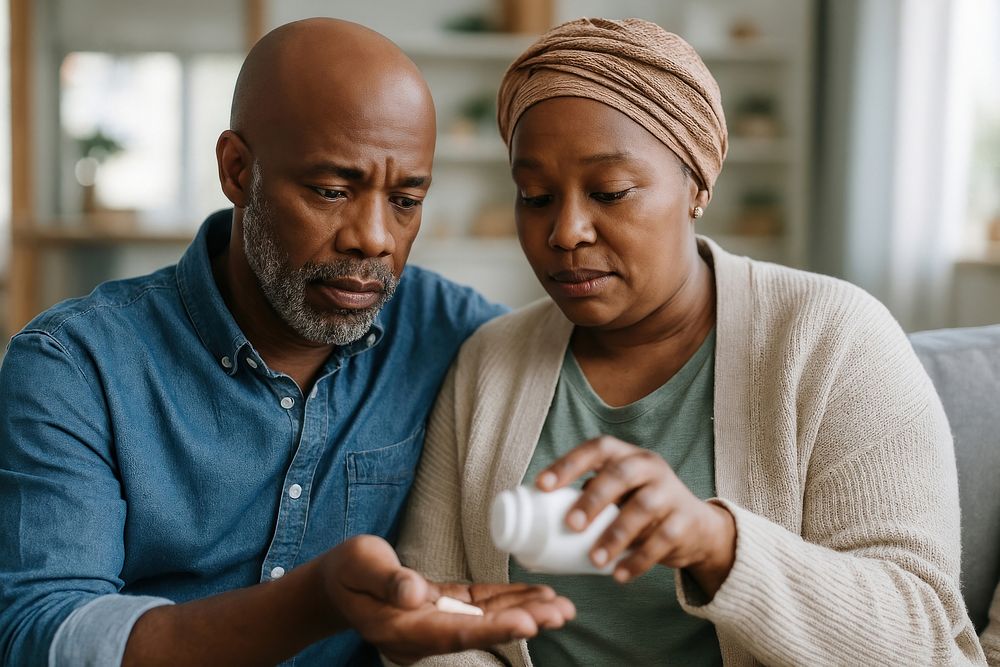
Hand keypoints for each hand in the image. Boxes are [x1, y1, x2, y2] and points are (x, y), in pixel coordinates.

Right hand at [320, 535, 575, 663]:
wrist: (339, 583)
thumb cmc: (348, 570)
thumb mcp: (361, 564)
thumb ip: (387, 580)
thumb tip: (415, 593)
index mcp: (403, 628)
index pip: (455, 632)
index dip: (493, 629)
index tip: (528, 622)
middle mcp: (425, 633)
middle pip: (481, 630)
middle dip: (523, 621)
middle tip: (562, 612)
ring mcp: (437, 623)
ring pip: (488, 620)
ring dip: (526, 612)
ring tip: (563, 607)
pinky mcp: (446, 609)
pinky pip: (483, 607)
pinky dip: (511, 600)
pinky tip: (539, 596)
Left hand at [536, 435, 735, 596]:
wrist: (695, 528)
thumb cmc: (639, 508)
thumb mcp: (617, 495)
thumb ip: (586, 499)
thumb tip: (530, 523)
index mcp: (626, 455)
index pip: (597, 449)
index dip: (569, 464)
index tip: (542, 486)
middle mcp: (649, 467)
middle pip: (621, 474)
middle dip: (593, 499)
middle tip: (571, 525)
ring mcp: (670, 493)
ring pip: (643, 508)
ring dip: (615, 535)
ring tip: (594, 561)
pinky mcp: (684, 521)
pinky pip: (662, 540)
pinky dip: (639, 559)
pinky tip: (620, 575)